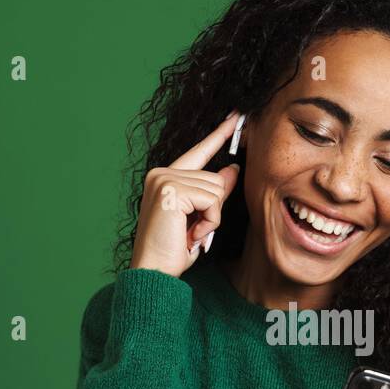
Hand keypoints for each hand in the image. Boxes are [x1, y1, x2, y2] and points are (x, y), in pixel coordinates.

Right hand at [129, 110, 241, 277]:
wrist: (153, 272)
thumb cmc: (173, 250)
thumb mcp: (200, 218)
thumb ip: (214, 193)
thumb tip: (233, 169)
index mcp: (164, 177)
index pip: (199, 151)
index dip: (219, 134)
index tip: (236, 116)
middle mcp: (161, 172)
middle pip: (216, 177)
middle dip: (214, 209)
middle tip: (193, 231)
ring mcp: (164, 179)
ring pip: (217, 189)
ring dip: (211, 218)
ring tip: (190, 234)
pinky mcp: (171, 190)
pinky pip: (213, 200)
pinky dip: (210, 222)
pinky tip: (191, 235)